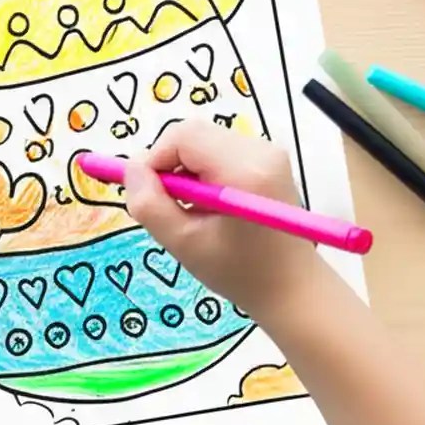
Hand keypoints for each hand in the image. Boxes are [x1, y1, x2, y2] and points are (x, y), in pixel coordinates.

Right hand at [122, 119, 319, 317]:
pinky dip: (203, 171)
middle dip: (170, 164)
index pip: (182, 136)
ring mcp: (268, 152)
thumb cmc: (240, 272)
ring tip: (192, 209)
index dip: (154, 159)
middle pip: (193, 135)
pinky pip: (220, 150)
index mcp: (243, 170)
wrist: (293, 288)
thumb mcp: (183, 244)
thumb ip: (148, 204)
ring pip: (204, 141)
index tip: (148, 194)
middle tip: (169, 204)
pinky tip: (210, 204)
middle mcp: (260, 150)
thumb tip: (131, 169)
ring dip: (186, 169)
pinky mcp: (269, 159)